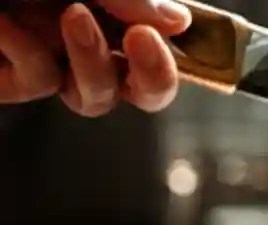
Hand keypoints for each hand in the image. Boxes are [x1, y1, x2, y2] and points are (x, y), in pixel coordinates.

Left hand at [0, 0, 191, 114]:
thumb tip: (182, 21)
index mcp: (109, 14)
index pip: (161, 49)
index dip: (175, 56)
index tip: (171, 33)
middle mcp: (85, 42)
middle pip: (145, 93)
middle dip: (155, 78)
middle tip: (141, 38)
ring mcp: (52, 64)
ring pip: (96, 99)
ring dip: (92, 61)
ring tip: (71, 14)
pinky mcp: (13, 82)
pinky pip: (40, 83)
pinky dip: (26, 51)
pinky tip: (4, 23)